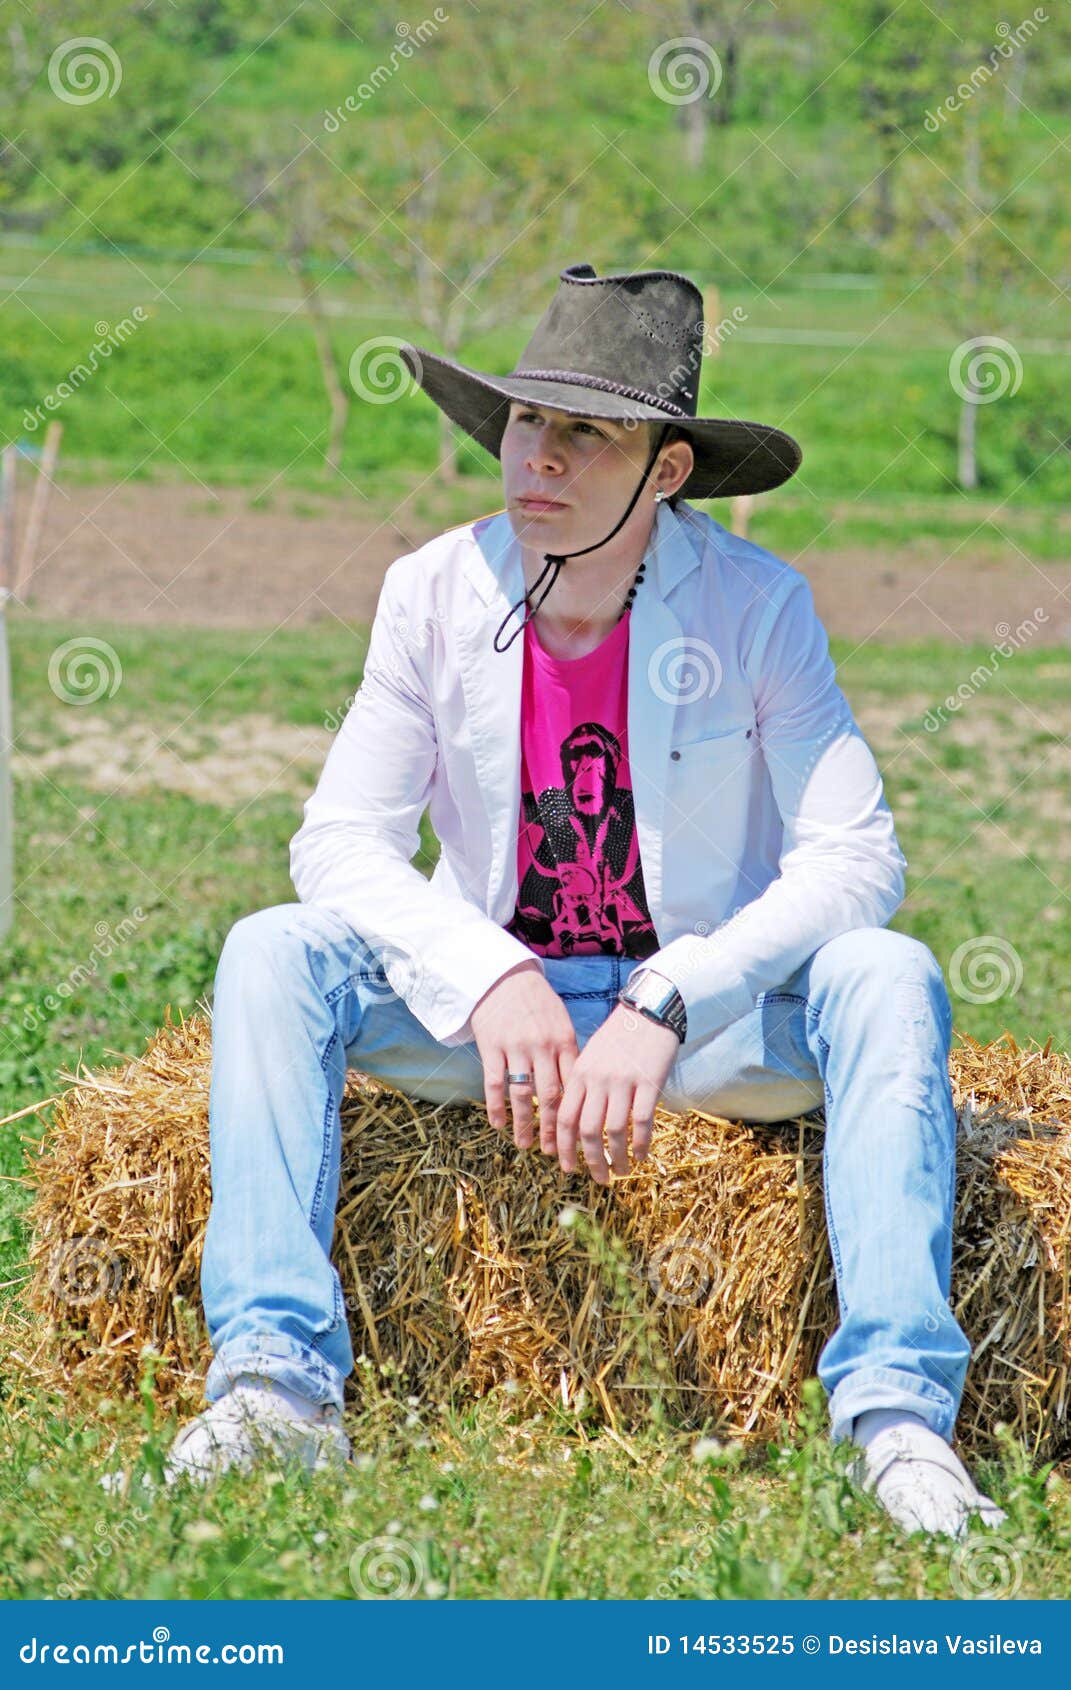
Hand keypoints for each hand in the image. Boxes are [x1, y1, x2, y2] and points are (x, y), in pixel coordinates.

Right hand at [469, 959, 578, 1151]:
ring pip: (521, 1094)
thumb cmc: (537, 1002)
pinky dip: (496, 1107)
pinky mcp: (492, 1046)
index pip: (573, 1086)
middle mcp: (542, 1047)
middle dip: (553, 1128)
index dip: (576, 1114)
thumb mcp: (560, 1022)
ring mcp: (516, 1047)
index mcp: (564, 1041)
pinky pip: (495, 1083)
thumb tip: (578, 1088)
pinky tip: (498, 1125)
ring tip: (526, 1146)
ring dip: (524, 1124)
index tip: (579, 1137)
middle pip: (550, 1096)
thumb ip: (568, 1054)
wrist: (504, 977)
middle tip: (554, 1152)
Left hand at [554, 1003, 678, 1186]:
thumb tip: (575, 1122)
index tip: (567, 1166)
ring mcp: (623, 1082)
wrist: (649, 1012)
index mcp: (579, 1073)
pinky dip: (640, 1144)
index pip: (564, 1117)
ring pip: (613, 1131)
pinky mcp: (648, 1083)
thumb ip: (582, 1085)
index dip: (564, 1146)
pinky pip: (641, 1122)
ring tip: (621, 1172)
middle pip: (586, 1130)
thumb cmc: (619, 1036)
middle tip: (598, 1178)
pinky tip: (642, 1157)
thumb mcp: (591, 1056)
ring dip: (616, 1158)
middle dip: (590, 1160)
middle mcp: (597, 1080)